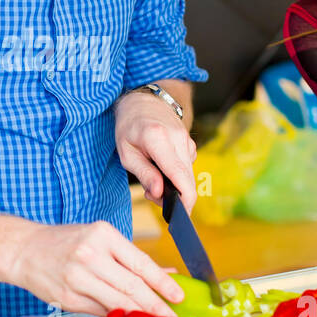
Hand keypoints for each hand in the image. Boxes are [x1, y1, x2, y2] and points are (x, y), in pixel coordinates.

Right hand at [6, 220, 183, 316]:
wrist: (24, 249)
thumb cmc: (64, 242)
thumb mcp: (98, 238)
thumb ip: (130, 258)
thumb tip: (165, 274)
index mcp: (102, 235)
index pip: (140, 262)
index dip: (162, 282)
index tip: (178, 296)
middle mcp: (90, 255)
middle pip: (132, 286)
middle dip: (156, 305)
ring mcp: (78, 278)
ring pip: (117, 302)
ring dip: (140, 315)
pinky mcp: (68, 298)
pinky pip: (100, 311)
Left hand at [114, 90, 197, 210]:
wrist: (143, 101)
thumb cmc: (129, 127)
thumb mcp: (126, 153)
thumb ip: (144, 174)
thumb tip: (159, 193)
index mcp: (158, 139)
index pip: (180, 175)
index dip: (185, 199)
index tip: (181, 215)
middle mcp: (177, 138)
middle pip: (188, 180)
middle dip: (175, 196)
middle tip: (152, 194)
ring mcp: (187, 140)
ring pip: (189, 175)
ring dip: (175, 186)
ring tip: (153, 178)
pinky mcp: (190, 143)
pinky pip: (188, 167)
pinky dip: (177, 175)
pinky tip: (163, 168)